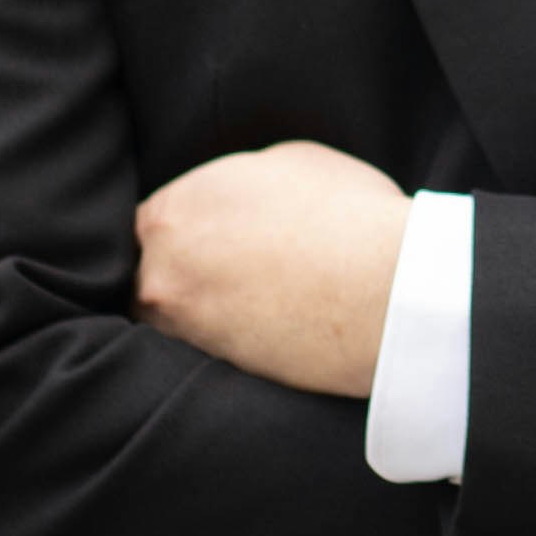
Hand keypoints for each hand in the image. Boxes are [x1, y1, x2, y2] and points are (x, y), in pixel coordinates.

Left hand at [133, 139, 410, 397]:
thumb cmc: (346, 214)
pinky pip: (205, 360)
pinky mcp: (216, 373)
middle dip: (181, 279)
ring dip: (201, 319)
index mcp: (171, 212)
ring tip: (250, 312)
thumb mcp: (291, 162)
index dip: (181, 233)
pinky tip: (267, 337)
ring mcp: (185, 329)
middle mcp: (161, 273)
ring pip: (172, 327)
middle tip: (228, 279)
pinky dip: (227, 350)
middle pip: (149, 280)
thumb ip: (242, 181)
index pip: (149, 227)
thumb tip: (240, 200)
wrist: (386, 290)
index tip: (210, 242)